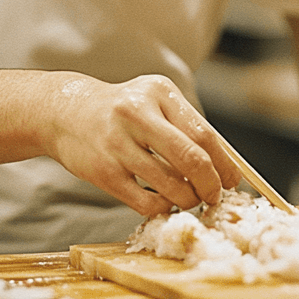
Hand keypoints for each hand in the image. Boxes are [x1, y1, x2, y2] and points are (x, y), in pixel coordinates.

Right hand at [40, 73, 240, 217]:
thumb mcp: (154, 101)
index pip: (204, 134)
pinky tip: (163, 201)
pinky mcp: (103, 172)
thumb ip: (186, 125)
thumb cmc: (121, 110)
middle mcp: (137, 113)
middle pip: (192, 160)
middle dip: (211, 186)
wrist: (66, 112)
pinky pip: (147, 202)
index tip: (232, 182)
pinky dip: (163, 207)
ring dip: (189, 199)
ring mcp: (118, 144)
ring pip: (172, 186)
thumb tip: (226, 166)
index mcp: (158, 92)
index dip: (225, 165)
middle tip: (214, 196)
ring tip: (189, 198)